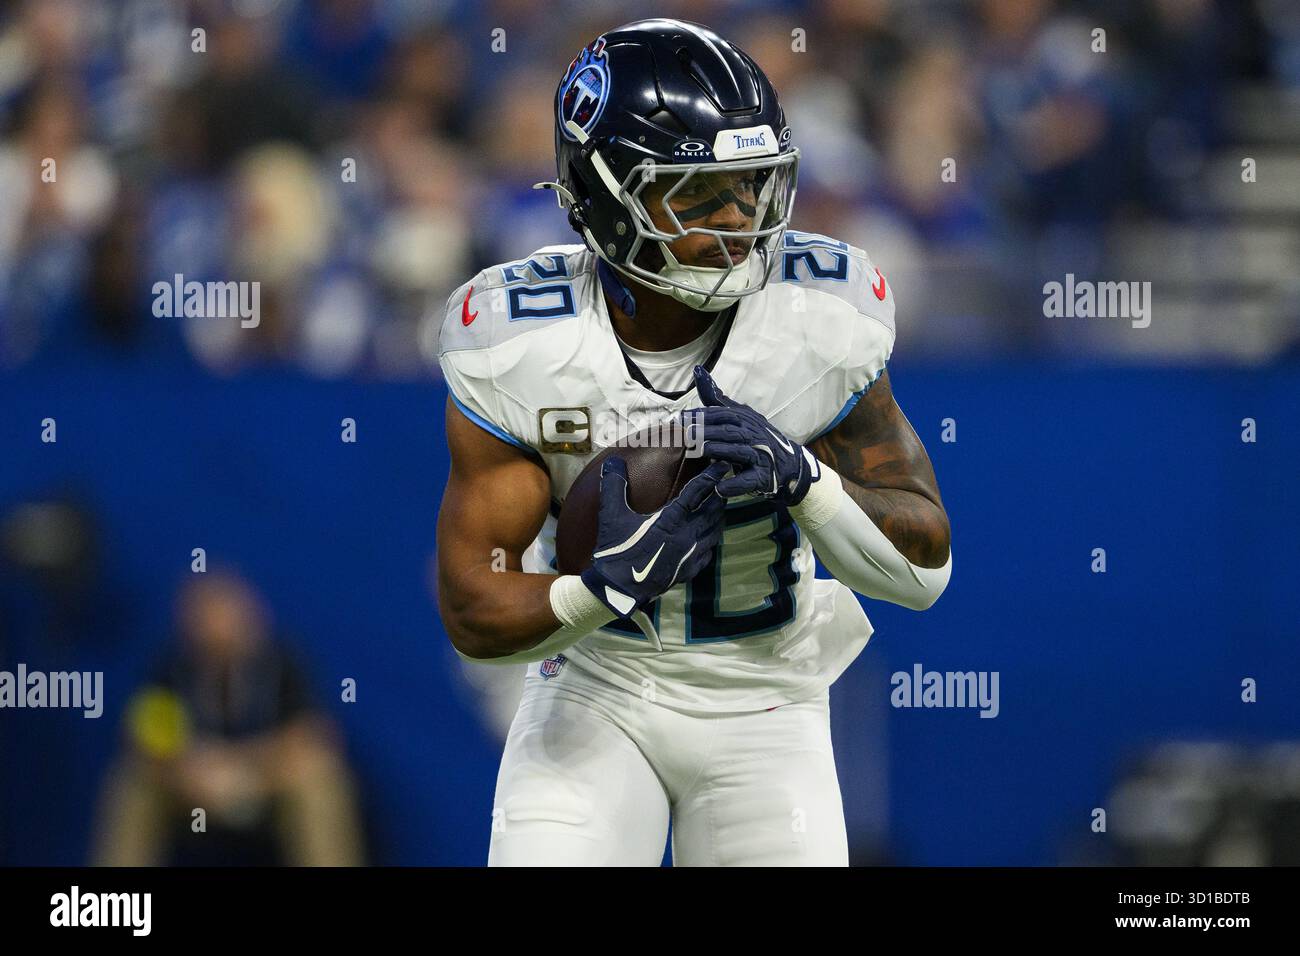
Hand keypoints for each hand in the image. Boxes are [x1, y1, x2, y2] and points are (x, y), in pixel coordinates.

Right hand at [580, 455, 728, 618]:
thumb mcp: (611, 516)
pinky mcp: (689, 570)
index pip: (697, 493)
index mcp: (671, 520)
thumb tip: (614, 460)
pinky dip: (711, 540)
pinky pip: (708, 552)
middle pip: (713, 512)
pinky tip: (708, 537)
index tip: (723, 465)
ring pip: (714, 532)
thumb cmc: (616, 551)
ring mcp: (690, 555)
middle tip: (723, 483)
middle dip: (719, 496)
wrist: (618, 589)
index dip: (711, 477)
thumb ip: (614, 485)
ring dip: (717, 517)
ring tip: (718, 507)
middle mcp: (686, 536)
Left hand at [690, 365, 820, 503]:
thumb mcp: (740, 416)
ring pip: (738, 452)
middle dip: (707, 431)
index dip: (702, 415)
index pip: (722, 414)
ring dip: (719, 451)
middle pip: (729, 431)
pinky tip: (720, 488)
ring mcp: (759, 456)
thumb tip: (700, 374)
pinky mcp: (763, 477)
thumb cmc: (757, 439)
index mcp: (745, 420)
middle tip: (686, 434)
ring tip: (699, 451)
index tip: (682, 418)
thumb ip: (718, 400)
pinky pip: (748, 481)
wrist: (789, 465)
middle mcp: (753, 435)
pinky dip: (735, 485)